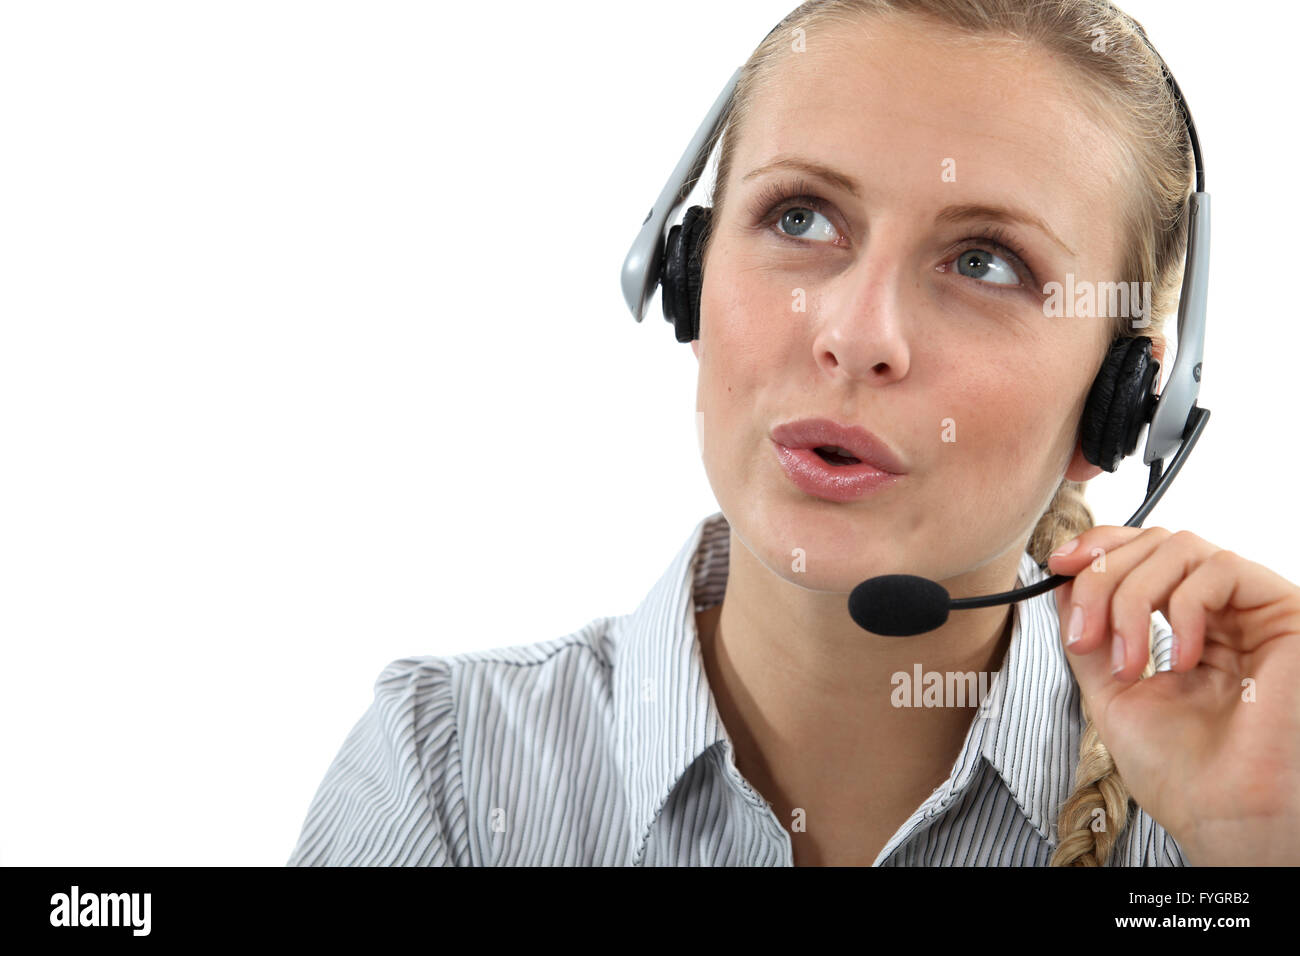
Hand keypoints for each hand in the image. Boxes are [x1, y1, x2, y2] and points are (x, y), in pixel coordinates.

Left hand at [1046, 526, 1299, 864]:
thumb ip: (1090, 634)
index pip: (1143, 554)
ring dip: (1132, 596)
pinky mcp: (1284, 614)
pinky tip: (1179, 659)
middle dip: (1103, 578)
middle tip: (1084, 633)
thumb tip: (1065, 583)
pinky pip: (1222, 568)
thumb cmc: (1179, 771)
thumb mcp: (1111, 689)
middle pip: (1154, 543)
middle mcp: (1221, 614)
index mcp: (1185, 627)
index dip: (1099, 547)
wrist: (1220, 816)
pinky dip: (1182, 607)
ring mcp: (1252, 612)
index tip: (1058, 566)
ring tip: (1128, 659)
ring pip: (1181, 547)